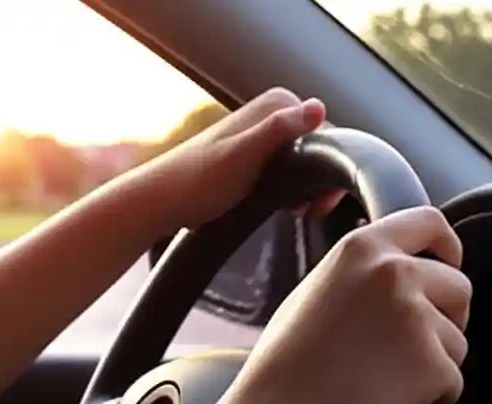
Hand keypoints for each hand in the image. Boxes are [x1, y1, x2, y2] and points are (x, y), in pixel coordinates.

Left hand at [138, 87, 325, 231]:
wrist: (161, 201)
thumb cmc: (198, 181)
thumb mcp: (244, 155)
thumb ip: (280, 130)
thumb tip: (318, 108)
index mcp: (277, 104)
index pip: (329, 132)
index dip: (330, 168)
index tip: (319, 200)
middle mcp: (272, 113)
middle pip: (319, 148)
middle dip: (318, 181)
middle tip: (306, 211)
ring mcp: (263, 134)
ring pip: (306, 163)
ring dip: (306, 189)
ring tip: (293, 211)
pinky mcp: (255, 157)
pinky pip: (289, 171)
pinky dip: (292, 191)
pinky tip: (284, 208)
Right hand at [215, 207, 470, 403]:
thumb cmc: (284, 368)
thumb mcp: (314, 292)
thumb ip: (360, 273)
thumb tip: (400, 272)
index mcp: (361, 248)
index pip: (430, 222)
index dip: (447, 247)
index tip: (448, 265)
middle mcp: (395, 272)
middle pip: (458, 285)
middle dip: (446, 317)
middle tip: (411, 347)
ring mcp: (418, 317)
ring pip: (457, 338)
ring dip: (434, 362)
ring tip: (384, 382)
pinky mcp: (434, 364)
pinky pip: (454, 380)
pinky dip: (433, 398)